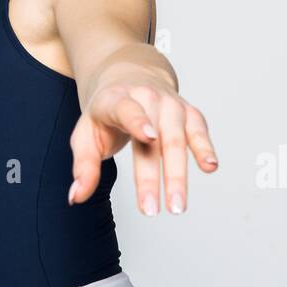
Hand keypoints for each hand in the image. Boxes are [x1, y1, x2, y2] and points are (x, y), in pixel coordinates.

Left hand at [68, 77, 217, 215]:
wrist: (130, 75)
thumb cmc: (106, 111)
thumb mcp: (85, 132)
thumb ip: (83, 165)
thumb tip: (77, 196)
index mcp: (117, 100)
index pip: (128, 109)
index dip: (138, 121)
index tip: (148, 137)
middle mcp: (148, 98)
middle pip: (155, 138)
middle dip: (154, 176)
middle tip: (150, 210)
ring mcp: (171, 105)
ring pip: (178, 140)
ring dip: (178, 175)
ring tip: (177, 206)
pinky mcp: (189, 113)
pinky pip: (199, 131)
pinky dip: (205, 149)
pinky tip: (210, 166)